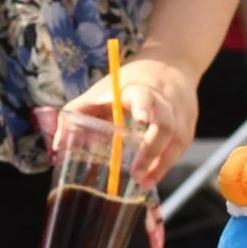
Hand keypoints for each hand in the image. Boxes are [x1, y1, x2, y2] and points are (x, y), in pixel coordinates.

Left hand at [62, 52, 197, 184]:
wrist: (171, 64)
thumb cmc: (129, 83)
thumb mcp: (102, 89)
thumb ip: (78, 111)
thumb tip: (57, 146)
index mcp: (140, 88)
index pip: (144, 95)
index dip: (144, 105)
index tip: (140, 119)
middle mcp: (164, 100)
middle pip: (164, 124)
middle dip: (151, 150)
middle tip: (136, 173)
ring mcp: (180, 114)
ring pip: (177, 139)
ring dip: (162, 164)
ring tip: (145, 182)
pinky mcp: (189, 126)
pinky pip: (180, 147)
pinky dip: (167, 164)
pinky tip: (154, 176)